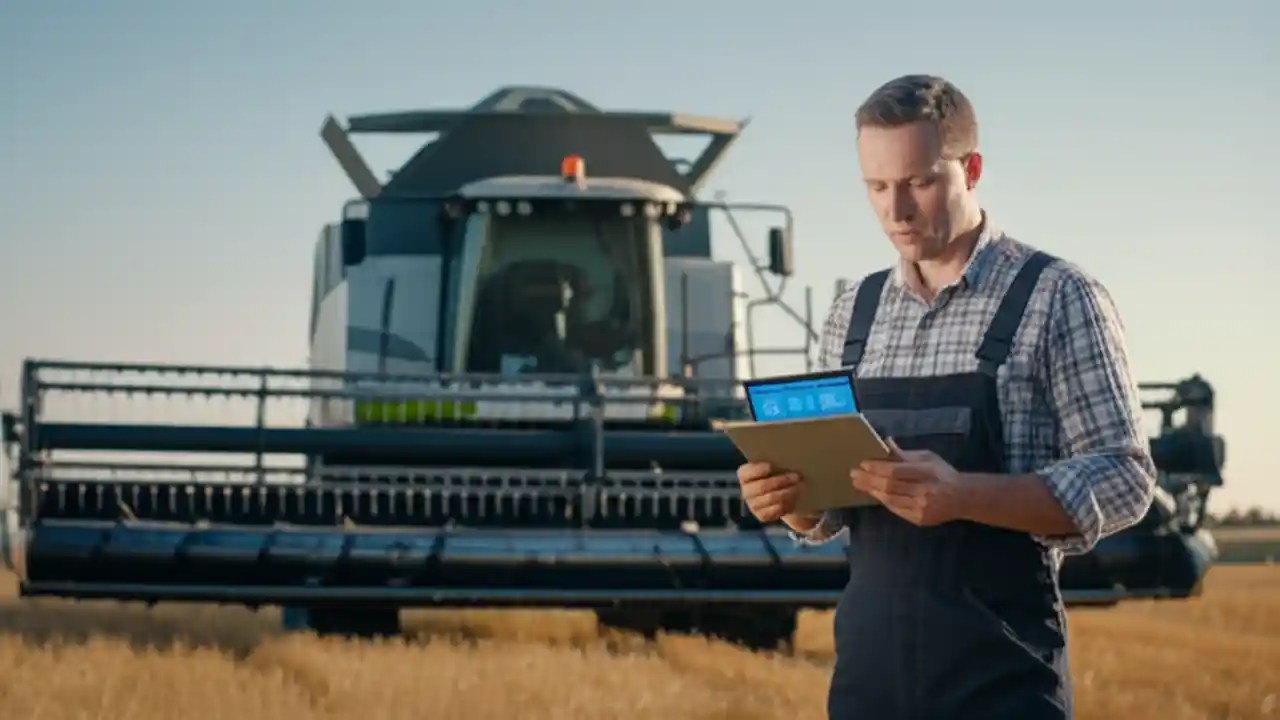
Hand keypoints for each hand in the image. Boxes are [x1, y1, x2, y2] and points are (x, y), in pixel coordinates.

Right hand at [736, 461, 811, 524]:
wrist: (782, 493)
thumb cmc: (777, 473)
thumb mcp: (774, 465)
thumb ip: (775, 461)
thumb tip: (788, 456)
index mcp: (744, 475)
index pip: (745, 473)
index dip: (757, 470)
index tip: (771, 466)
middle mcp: (746, 491)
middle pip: (762, 486)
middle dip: (781, 481)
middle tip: (796, 476)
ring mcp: (753, 505)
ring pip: (771, 498)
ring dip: (788, 492)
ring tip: (800, 486)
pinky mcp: (762, 516)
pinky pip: (775, 510)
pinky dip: (787, 503)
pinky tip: (795, 497)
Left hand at [851, 438, 969, 526]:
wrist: (962, 498)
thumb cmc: (942, 474)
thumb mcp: (927, 458)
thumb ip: (905, 454)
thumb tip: (886, 442)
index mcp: (926, 472)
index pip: (896, 471)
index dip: (878, 468)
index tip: (862, 463)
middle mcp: (923, 491)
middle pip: (890, 486)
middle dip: (869, 480)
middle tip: (853, 474)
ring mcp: (921, 507)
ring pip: (890, 499)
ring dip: (872, 491)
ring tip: (859, 484)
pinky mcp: (919, 519)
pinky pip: (896, 509)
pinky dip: (884, 501)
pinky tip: (874, 494)